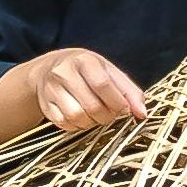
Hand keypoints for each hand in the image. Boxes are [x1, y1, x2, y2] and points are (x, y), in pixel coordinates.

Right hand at [0, 46, 156, 142]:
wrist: (49, 69)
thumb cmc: (86, 71)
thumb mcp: (109, 72)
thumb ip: (129, 91)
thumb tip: (142, 113)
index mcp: (84, 60)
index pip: (102, 84)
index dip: (117, 102)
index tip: (124, 110)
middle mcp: (64, 72)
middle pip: (91, 105)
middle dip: (107, 116)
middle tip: (111, 114)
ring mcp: (51, 89)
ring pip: (77, 116)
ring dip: (92, 122)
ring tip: (96, 116)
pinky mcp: (45, 105)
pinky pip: (65, 124)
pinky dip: (78, 126)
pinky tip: (82, 117)